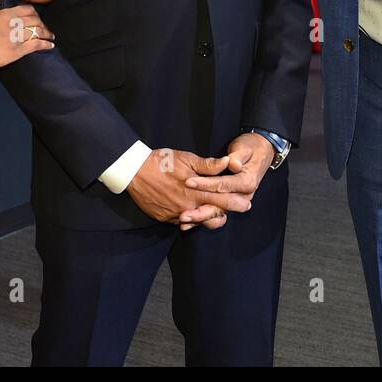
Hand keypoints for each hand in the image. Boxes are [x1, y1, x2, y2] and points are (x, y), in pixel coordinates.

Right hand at [0, 0, 54, 70]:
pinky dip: (45, 44)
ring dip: (46, 34)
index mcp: (6, 13)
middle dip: (42, 24)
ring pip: (38, 31)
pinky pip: (37, 45)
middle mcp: (14, 23)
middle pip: (36, 20)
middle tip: (45, 29)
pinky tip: (50, 45)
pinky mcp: (18, 51)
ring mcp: (17, 37)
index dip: (34, 13)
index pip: (28, 9)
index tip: (36, 18)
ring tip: (50, 37)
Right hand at [125, 148, 252, 227]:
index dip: (237, 203)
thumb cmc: (162, 162)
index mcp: (195, 191)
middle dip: (226, 214)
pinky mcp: (166, 219)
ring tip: (215, 210)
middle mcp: (188, 207)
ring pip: (198, 222)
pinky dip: (190, 217)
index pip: (222, 200)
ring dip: (208, 217)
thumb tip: (228, 162)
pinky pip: (183, 222)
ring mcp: (176, 215)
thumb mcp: (186, 159)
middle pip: (213, 217)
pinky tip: (193, 210)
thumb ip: (208, 165)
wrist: (134, 173)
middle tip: (236, 209)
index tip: (247, 204)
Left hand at [178, 133, 275, 229]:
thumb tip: (233, 164)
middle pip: (220, 205)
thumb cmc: (250, 148)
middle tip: (183, 212)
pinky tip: (187, 223)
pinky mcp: (229, 202)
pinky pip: (215, 214)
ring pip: (217, 213)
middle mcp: (243, 196)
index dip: (205, 184)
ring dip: (200, 217)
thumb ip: (237, 156)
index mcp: (246, 182)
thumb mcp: (244, 148)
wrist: (261, 152)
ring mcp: (236, 200)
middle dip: (201, 209)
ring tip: (183, 219)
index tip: (188, 182)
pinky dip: (202, 218)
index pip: (223, 185)